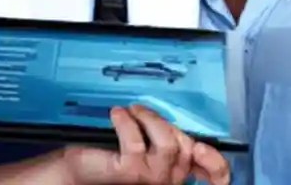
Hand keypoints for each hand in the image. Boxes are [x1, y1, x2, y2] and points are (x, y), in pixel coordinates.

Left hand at [59, 105, 230, 184]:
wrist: (74, 177)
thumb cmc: (105, 166)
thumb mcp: (143, 156)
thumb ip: (165, 146)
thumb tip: (178, 128)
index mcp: (174, 178)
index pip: (214, 177)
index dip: (217, 164)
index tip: (202, 147)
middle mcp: (166, 183)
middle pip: (188, 149)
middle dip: (168, 125)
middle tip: (145, 116)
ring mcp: (151, 180)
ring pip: (169, 142)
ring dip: (151, 119)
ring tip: (133, 112)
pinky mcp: (131, 172)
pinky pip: (137, 139)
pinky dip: (126, 121)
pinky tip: (117, 115)